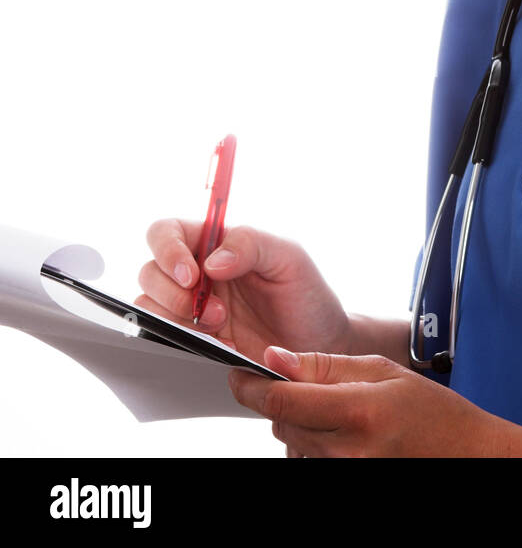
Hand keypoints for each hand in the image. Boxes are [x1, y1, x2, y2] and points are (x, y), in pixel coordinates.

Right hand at [135, 219, 354, 366]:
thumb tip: (211, 261)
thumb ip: (251, 244)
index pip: (168, 231)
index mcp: (216, 242)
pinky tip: (220, 344)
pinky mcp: (192, 338)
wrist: (317, 346)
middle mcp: (197, 272)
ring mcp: (191, 307)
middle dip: (174, 294)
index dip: (168, 250)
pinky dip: (182, 341)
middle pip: (150, 271)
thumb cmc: (307, 296)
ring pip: (148, 304)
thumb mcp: (289, 258)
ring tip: (219, 325)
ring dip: (176, 318)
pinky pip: (163, 337)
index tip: (192, 276)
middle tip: (214, 310)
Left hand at [227, 347, 521, 457]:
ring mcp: (342, 474)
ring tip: (337, 409)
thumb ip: (324, 365)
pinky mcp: (341, 483)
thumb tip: (276, 357)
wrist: (464, 456)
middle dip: (280, 399)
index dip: (252, 386)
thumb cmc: (432, 413)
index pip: (281, 401)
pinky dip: (313, 444)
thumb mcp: (382, 370)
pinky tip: (341, 432)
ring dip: (299, 422)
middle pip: (280, 423)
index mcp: (356, 413)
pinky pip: (309, 461)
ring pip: (291, 443)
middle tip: (304, 382)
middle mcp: (345, 452)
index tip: (240, 374)